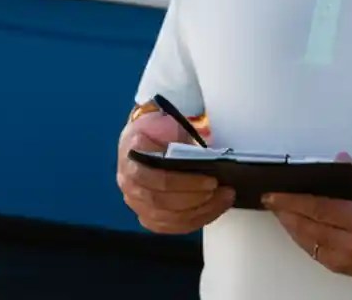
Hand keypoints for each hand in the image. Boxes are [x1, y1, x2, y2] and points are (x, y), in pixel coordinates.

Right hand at [116, 112, 235, 233]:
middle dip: (197, 200)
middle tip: (223, 192)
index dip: (185, 184)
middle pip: (161, 203)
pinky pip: (168, 227)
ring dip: (199, 213)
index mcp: (131, 157)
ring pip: (166, 219)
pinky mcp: (145, 215)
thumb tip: (206, 156)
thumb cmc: (158, 129)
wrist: (144, 136)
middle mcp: (128, 183)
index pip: (157, 179)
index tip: (212, 181)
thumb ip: (179, 137)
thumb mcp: (166, 123)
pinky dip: (192, 222)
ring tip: (223, 200)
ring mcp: (135, 202)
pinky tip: (211, 212)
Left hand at [263, 153, 351, 276]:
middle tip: (269, 199)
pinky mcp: (338, 268)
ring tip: (277, 209)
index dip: (294, 201)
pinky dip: (300, 237)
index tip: (274, 194)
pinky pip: (312, 252)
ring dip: (289, 224)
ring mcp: (343, 258)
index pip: (321, 208)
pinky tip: (293, 225)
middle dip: (285, 212)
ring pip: (306, 241)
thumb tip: (338, 158)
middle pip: (308, 226)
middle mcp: (351, 242)